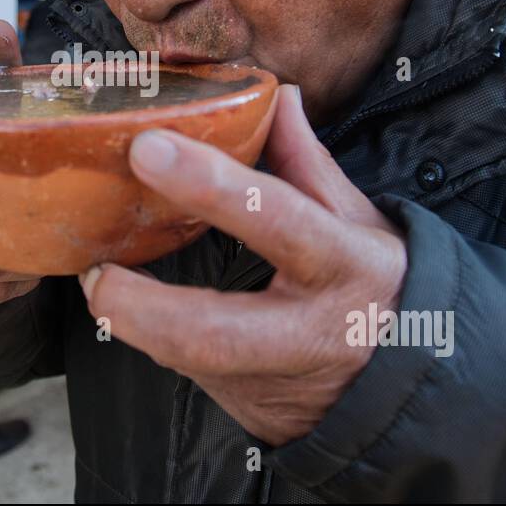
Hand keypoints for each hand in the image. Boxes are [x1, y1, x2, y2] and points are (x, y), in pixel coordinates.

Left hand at [78, 84, 408, 446]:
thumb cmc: (378, 285)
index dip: (212, 185)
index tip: (148, 149)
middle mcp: (309, 330)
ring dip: (135, 324)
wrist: (411, 388)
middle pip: (215, 332)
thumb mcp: (358, 219)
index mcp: (342, 263)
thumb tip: (277, 96)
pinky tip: (139, 312)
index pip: (276, 217)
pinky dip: (163, 339)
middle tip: (94, 273)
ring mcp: (276, 381)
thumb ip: (307, 163)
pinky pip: (194, 372)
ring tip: (98, 281)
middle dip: (141, 308)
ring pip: (190, 359)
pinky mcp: (251, 409)